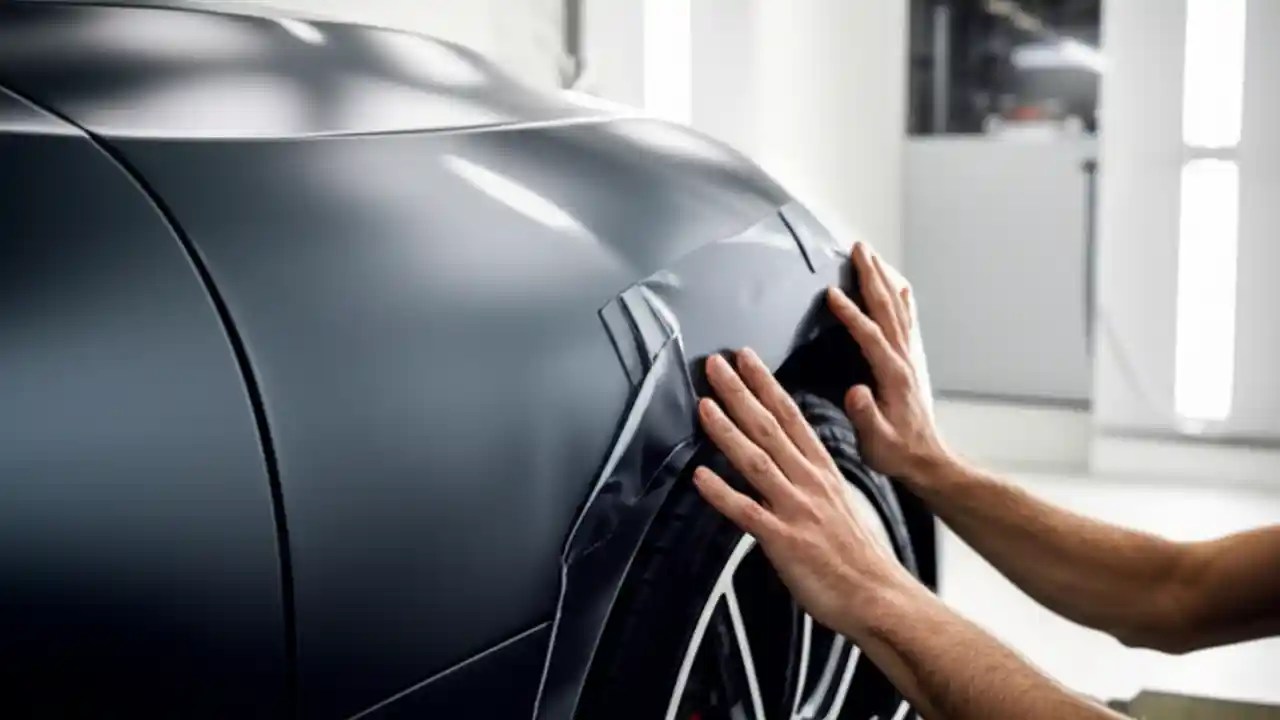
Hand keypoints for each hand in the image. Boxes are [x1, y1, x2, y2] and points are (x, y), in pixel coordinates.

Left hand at [693, 350, 913, 636]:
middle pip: (769, 427)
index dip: (765, 384)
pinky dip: (722, 493)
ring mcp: (796, 508)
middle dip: (740, 392)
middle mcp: (808, 481)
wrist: (878, 596)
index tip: (745, 358)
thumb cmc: (858, 556)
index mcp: (821, 470)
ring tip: (704, 404)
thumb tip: (793, 463)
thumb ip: (812, 479)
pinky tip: (699, 477)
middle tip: (715, 363)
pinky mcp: (784, 539)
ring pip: (756, 460)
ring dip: (728, 431)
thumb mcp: (839, 502)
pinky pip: (748, 512)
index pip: (790, 416)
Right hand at [826, 243, 951, 484]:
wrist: (926, 460)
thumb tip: (855, 391)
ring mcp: (909, 357)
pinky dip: (900, 297)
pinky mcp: (909, 359)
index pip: (871, 337)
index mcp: (892, 376)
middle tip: (858, 249)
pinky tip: (896, 285)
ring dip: (883, 279)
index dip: (851, 314)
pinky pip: (905, 319)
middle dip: (871, 277)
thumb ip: (866, 415)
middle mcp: (904, 359)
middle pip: (887, 309)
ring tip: (870, 254)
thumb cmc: (896, 453)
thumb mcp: (877, 442)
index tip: (831, 293)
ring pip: (897, 308)